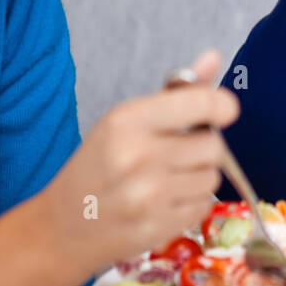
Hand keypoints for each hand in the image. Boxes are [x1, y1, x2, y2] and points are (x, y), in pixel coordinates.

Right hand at [41, 49, 237, 270]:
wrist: (61, 228)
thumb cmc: (97, 167)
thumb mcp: (125, 121)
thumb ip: (175, 93)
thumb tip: (214, 57)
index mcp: (127, 120)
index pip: (202, 104)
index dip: (223, 106)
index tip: (224, 112)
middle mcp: (138, 156)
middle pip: (214, 146)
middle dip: (204, 148)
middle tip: (178, 154)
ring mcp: (147, 196)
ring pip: (212, 178)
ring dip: (198, 178)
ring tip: (166, 181)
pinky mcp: (156, 228)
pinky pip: (203, 206)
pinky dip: (191, 204)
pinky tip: (163, 204)